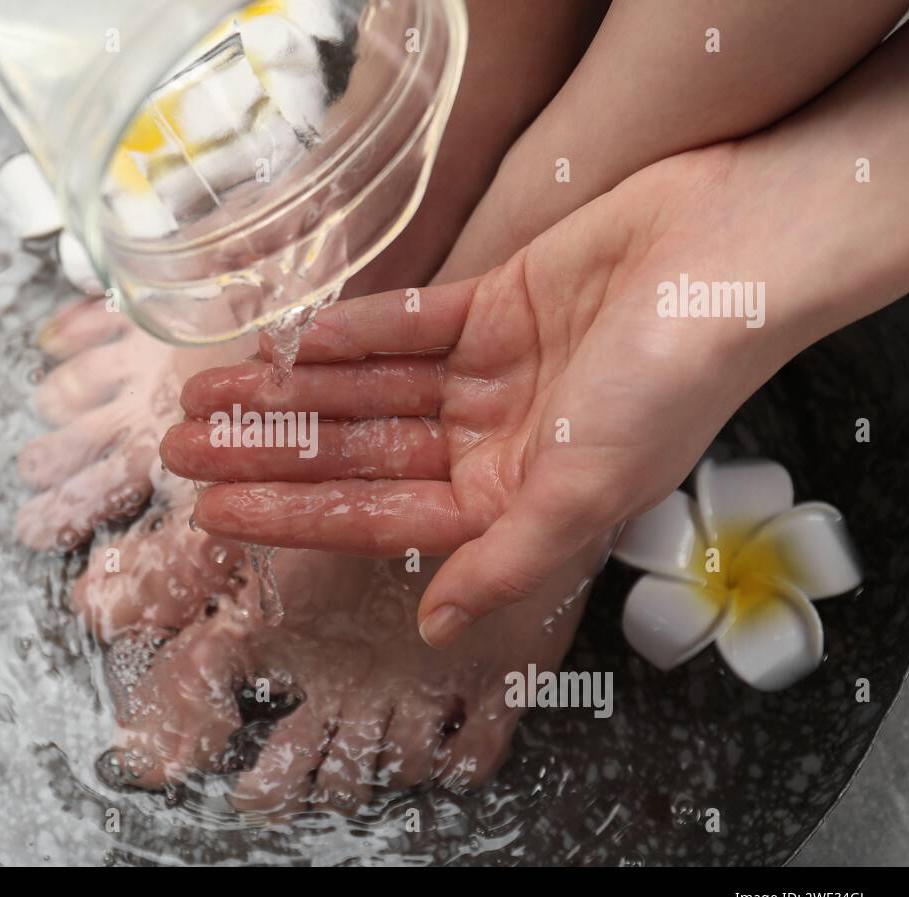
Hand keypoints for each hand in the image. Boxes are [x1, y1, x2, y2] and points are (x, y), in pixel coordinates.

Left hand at [162, 146, 802, 646]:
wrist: (731, 257)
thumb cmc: (669, 388)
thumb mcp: (584, 493)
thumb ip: (505, 561)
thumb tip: (436, 628)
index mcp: (511, 500)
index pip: (375, 515)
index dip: (290, 514)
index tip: (212, 513)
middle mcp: (493, 442)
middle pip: (354, 451)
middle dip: (268, 450)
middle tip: (177, 447)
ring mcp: (492, 373)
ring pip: (365, 389)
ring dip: (289, 390)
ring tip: (205, 391)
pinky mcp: (497, 303)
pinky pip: (407, 324)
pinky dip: (351, 332)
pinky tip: (288, 342)